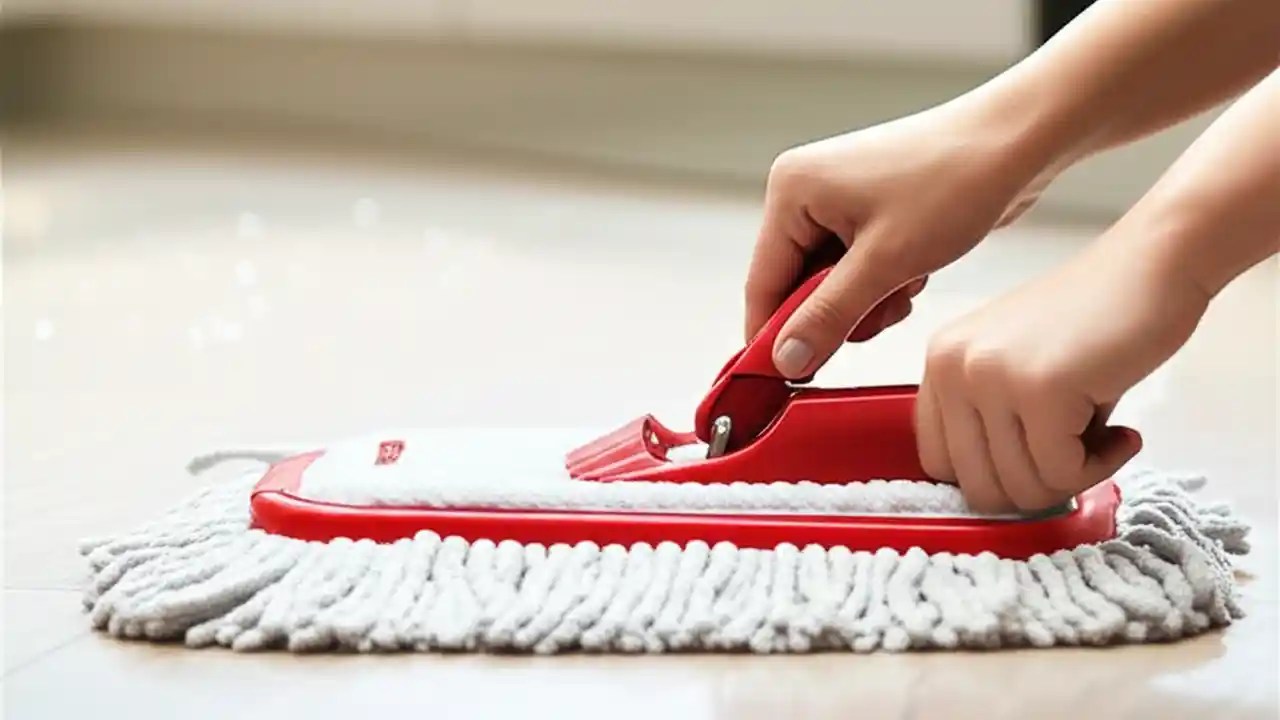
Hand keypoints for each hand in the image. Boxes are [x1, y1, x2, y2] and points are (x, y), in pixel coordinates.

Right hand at [745, 98, 1054, 378]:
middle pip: (796, 286)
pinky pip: (857, 270)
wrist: (1019, 140)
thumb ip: (828, 316)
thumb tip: (786, 360)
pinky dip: (884, 284)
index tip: (786, 380)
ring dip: (867, 302)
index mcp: (792, 189)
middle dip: (838, 313)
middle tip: (878, 313)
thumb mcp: (885, 263)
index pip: (762, 282)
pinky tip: (916, 271)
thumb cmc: (956, 179)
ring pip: (830, 284)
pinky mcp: (868, 210)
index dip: (773, 336)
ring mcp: (837, 199)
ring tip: (906, 284)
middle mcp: (806, 191)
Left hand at [915, 237, 1209, 511]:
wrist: (1151, 268)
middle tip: (1078, 456)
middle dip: (1036, 487)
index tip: (1037, 463)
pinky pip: (1063, 472)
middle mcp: (951, 367)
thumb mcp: (1015, 369)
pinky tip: (1124, 433)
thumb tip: (994, 502)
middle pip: (977, 488)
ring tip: (1103, 435)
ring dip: (1074, 477)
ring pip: (1022, 487)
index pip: (939, 463)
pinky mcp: (1039, 389)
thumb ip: (991, 421)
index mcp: (939, 362)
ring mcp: (990, 377)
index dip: (993, 478)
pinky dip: (1103, 466)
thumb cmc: (1093, 323)